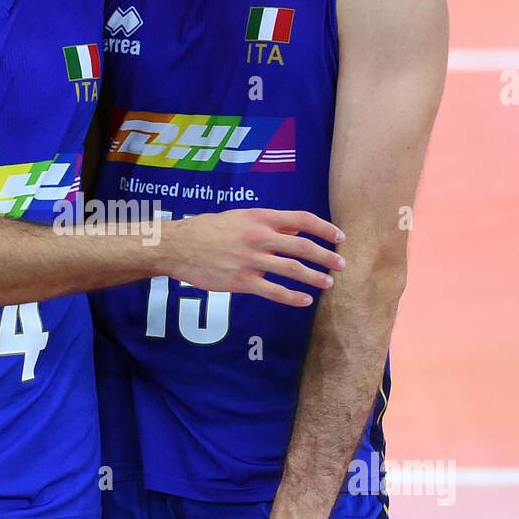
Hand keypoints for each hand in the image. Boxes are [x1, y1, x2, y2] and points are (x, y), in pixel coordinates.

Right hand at [158, 209, 344, 305]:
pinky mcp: (241, 282)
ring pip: (292, 270)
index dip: (325, 228)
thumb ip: (269, 225)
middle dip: (326, 256)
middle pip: (302, 247)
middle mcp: (258, 237)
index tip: (340, 237)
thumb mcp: (240, 218)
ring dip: (315, 277)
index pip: (302, 220)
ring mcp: (250, 260)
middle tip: (342, 264)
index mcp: (259, 217)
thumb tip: (296, 233)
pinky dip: (293, 297)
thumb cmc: (207, 230)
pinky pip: (273, 291)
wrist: (176, 246)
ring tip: (328, 283)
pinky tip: (305, 300)